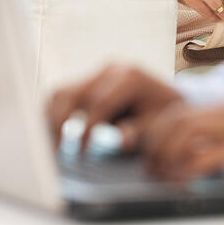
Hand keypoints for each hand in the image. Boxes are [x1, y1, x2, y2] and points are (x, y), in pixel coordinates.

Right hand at [45, 63, 183, 152]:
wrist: (170, 99)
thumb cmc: (165, 116)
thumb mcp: (156, 126)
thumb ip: (138, 133)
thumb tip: (122, 140)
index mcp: (130, 78)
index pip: (97, 106)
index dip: (86, 133)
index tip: (80, 155)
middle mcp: (111, 69)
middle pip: (71, 93)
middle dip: (60, 124)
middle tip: (58, 150)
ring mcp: (99, 71)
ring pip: (61, 91)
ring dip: (53, 118)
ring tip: (53, 143)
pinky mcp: (91, 78)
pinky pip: (64, 93)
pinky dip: (56, 113)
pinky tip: (57, 134)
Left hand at [142, 101, 223, 187]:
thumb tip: (197, 155)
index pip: (180, 110)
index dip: (158, 131)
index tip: (150, 153)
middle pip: (176, 118)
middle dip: (155, 143)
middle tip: (149, 168)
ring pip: (186, 132)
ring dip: (166, 155)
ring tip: (162, 176)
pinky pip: (208, 154)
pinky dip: (189, 169)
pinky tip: (185, 183)